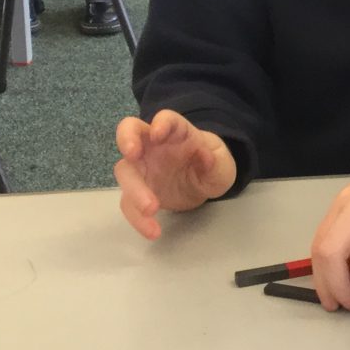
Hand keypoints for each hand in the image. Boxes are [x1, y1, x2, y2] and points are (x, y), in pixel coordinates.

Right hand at [114, 109, 236, 239]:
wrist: (203, 183)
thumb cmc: (211, 163)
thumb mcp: (223, 164)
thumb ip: (216, 160)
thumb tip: (205, 157)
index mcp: (177, 131)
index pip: (166, 118)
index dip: (161, 123)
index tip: (159, 133)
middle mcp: (153, 144)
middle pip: (130, 131)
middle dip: (127, 139)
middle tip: (132, 154)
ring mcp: (142, 166)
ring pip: (125, 171)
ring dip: (134, 189)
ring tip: (152, 209)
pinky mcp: (138, 190)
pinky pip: (129, 202)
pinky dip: (137, 217)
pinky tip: (153, 231)